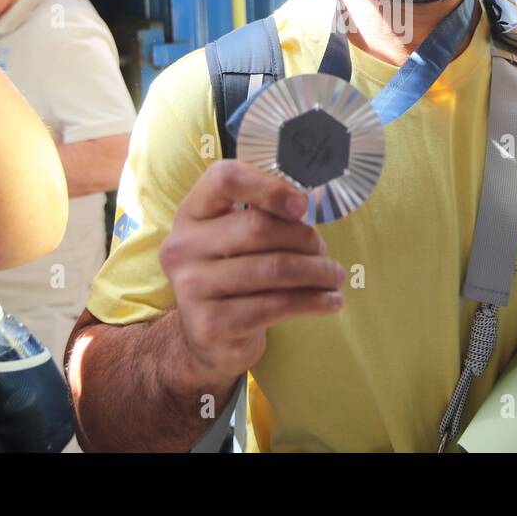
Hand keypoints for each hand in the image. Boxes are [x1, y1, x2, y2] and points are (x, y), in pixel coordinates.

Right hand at [160, 160, 344, 383]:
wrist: (208, 336)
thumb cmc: (235, 273)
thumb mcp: (236, 237)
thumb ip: (264, 214)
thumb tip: (306, 206)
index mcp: (191, 213)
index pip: (224, 179)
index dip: (269, 187)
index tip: (302, 206)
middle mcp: (182, 247)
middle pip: (257, 227)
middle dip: (304, 238)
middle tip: (324, 251)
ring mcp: (192, 287)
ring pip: (273, 269)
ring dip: (316, 271)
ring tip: (334, 276)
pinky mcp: (210, 324)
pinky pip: (275, 306)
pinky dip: (312, 302)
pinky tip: (330, 302)